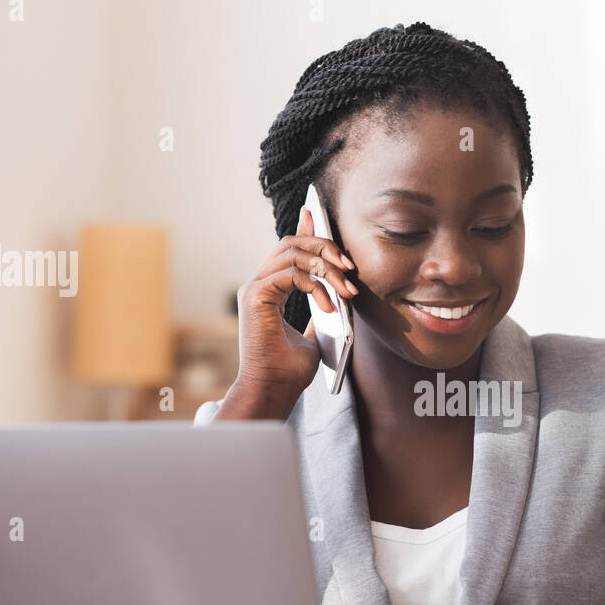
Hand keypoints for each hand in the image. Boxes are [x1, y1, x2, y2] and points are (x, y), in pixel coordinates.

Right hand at [216, 205, 358, 419]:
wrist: (274, 390)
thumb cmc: (291, 370)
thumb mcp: (316, 334)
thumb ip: (321, 311)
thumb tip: (340, 295)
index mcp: (271, 290)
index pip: (288, 249)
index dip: (305, 230)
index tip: (318, 214)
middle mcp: (259, 284)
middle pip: (291, 243)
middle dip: (325, 247)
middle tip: (350, 266)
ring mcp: (254, 288)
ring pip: (292, 253)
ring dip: (327, 268)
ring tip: (347, 291)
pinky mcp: (255, 295)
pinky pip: (291, 273)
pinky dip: (316, 287)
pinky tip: (329, 308)